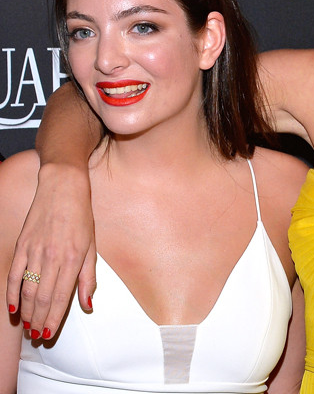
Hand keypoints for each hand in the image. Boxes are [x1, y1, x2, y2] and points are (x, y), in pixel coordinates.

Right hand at [6, 162, 95, 339]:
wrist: (63, 188)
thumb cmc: (81, 217)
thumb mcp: (92, 246)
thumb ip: (88, 277)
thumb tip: (88, 305)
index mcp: (73, 258)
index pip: (61, 296)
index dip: (55, 318)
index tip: (50, 333)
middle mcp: (53, 256)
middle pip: (42, 297)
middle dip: (39, 320)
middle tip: (38, 336)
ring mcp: (35, 250)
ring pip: (27, 289)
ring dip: (26, 311)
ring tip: (27, 326)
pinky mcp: (22, 244)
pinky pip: (15, 274)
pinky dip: (12, 293)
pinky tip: (12, 308)